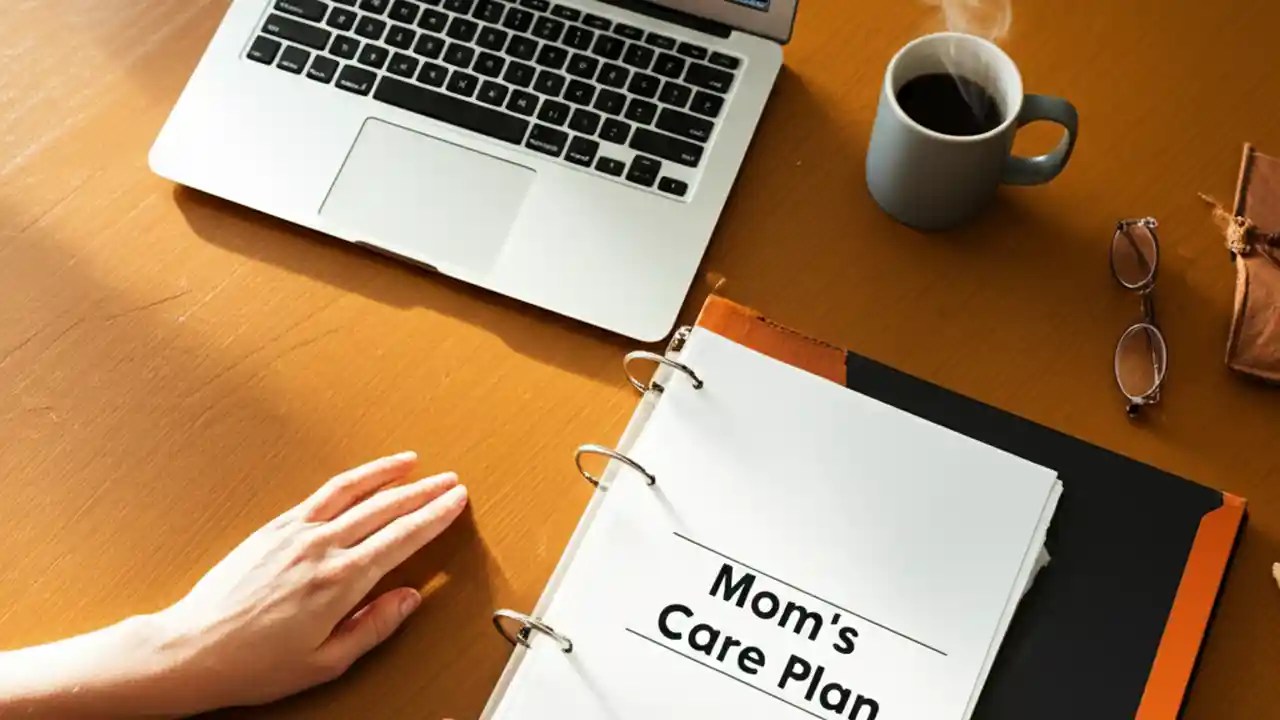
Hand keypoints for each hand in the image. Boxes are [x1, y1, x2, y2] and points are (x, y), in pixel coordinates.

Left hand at [153, 451, 467, 712]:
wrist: (193, 648)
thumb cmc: (253, 663)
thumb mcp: (326, 661)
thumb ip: (374, 627)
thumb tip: (408, 599)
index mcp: (340, 582)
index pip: (402, 537)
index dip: (435, 516)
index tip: (455, 502)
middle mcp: (320, 548)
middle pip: (385, 508)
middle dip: (423, 491)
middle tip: (449, 481)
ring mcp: (295, 533)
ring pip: (353, 491)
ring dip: (387, 474)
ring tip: (412, 462)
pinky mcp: (273, 528)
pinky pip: (321, 494)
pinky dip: (349, 481)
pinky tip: (361, 479)